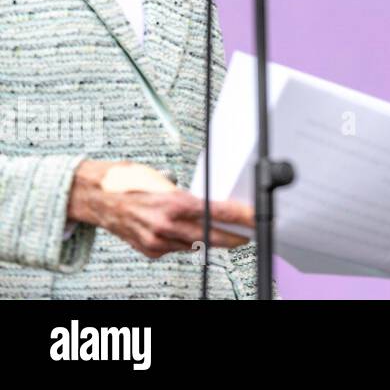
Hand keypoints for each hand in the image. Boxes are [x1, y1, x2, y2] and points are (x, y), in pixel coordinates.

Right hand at [68, 159, 254, 258]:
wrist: (94, 197)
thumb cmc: (127, 182)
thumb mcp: (163, 179)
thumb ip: (187, 195)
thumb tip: (211, 201)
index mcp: (173, 202)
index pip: (218, 212)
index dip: (241, 216)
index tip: (255, 218)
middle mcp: (166, 225)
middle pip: (212, 236)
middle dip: (234, 236)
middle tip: (250, 233)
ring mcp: (157, 241)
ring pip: (195, 245)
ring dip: (211, 239)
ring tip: (226, 232)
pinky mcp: (150, 250)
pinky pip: (177, 248)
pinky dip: (186, 241)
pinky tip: (189, 233)